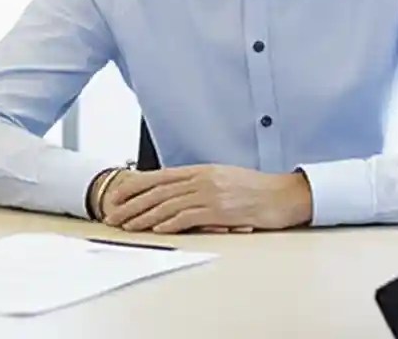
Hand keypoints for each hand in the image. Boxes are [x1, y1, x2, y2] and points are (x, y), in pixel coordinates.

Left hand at [102, 165, 312, 233]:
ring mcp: (211, 194)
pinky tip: (156, 228)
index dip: (134, 187)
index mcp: (200, 170)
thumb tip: (175, 194)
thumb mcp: (223, 179)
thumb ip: (198, 183)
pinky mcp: (221, 210)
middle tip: (113, 215)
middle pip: (158, 191)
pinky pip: (189, 216)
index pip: (159, 177)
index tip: (117, 196)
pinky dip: (170, 222)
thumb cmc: (256, 190)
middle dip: (132, 204)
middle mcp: (202, 179)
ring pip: (168, 204)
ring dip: (144, 216)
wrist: (285, 194)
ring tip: (127, 225)